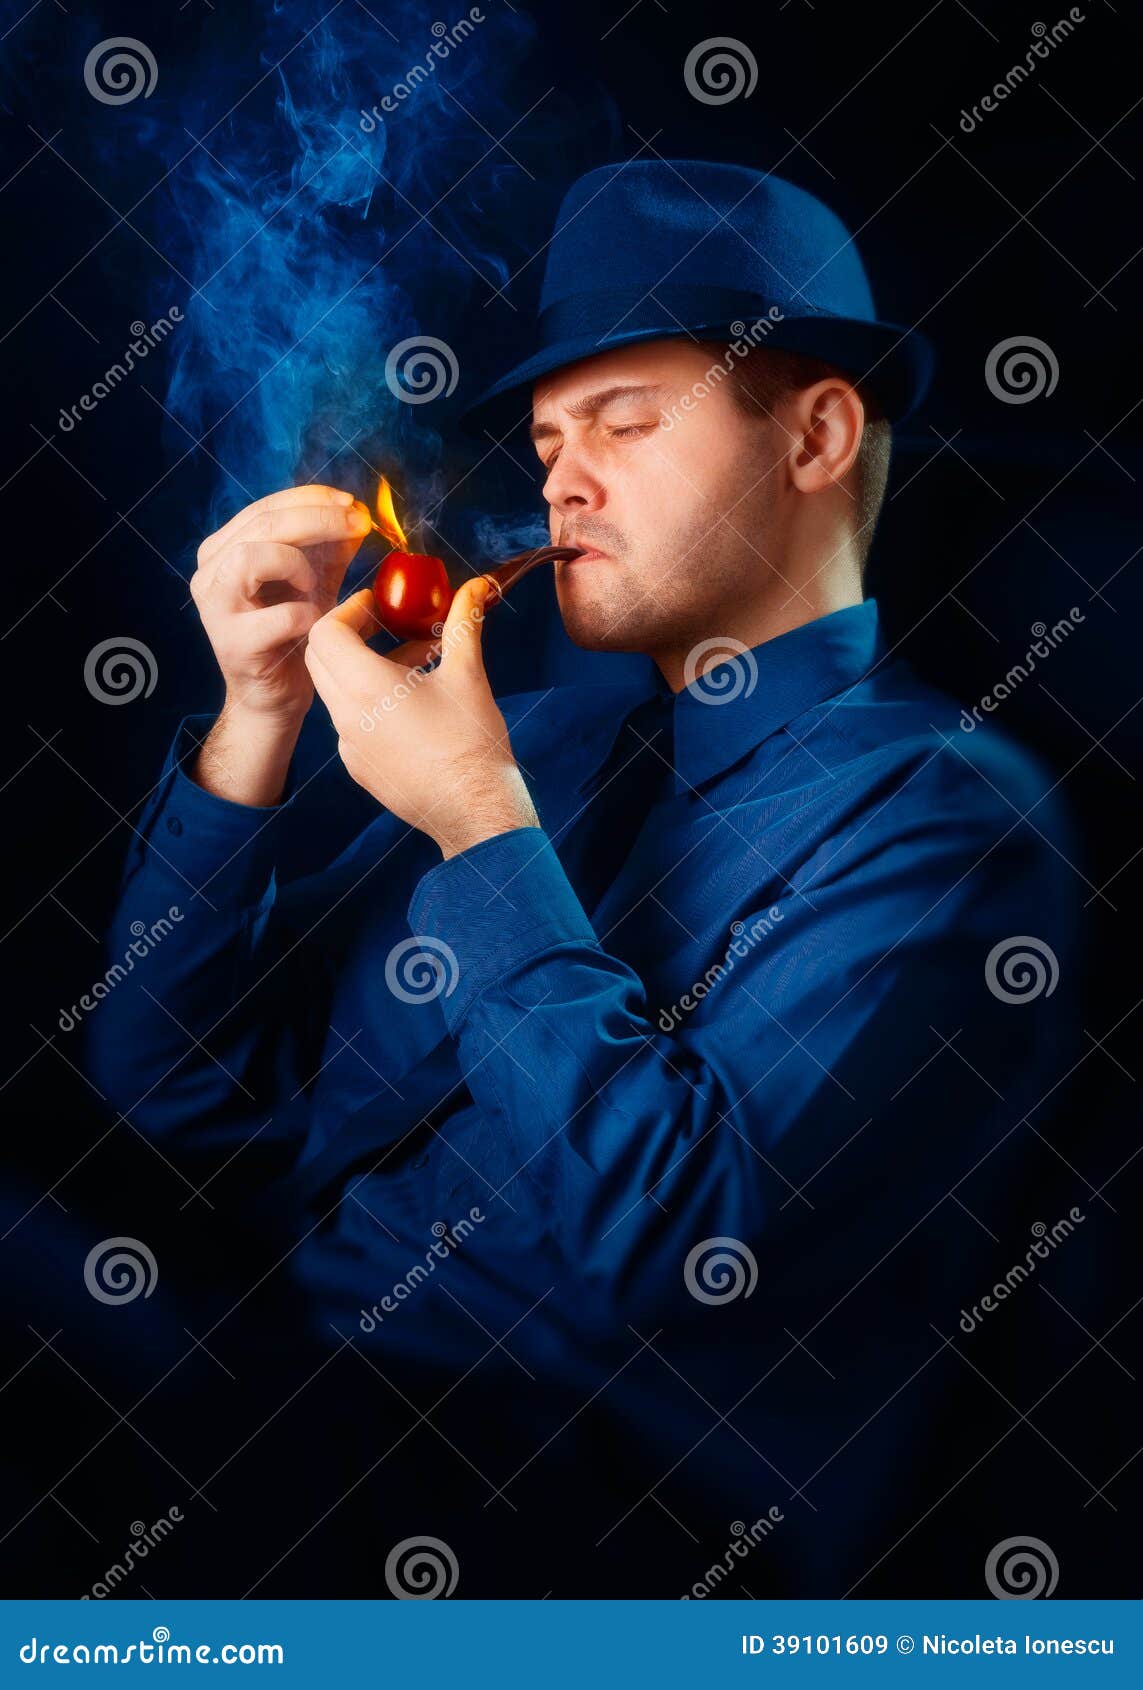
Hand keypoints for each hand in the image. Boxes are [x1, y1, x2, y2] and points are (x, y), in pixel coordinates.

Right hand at [190, 484, 372, 723]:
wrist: (273, 699)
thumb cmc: (291, 636)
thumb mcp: (313, 582)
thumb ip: (329, 548)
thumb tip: (358, 512)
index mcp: (222, 550)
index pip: (264, 508)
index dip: (310, 499)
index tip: (351, 502)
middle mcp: (209, 572)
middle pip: (262, 526)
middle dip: (317, 519)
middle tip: (358, 523)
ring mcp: (216, 608)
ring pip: (252, 557)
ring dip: (297, 563)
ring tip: (315, 584)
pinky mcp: (235, 644)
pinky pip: (281, 615)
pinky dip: (309, 614)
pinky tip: (317, 622)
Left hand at [304, 575, 538, 857]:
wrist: (475, 811)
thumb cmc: (471, 743)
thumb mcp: (468, 675)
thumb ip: (464, 623)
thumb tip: (477, 586)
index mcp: (366, 687)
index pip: (324, 633)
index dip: (347, 610)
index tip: (377, 605)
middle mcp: (346, 716)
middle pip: (320, 659)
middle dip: (346, 635)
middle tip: (383, 624)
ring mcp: (349, 746)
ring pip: (335, 691)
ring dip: (361, 668)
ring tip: (410, 664)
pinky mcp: (359, 768)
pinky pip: (349, 723)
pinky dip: (368, 703)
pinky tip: (409, 706)